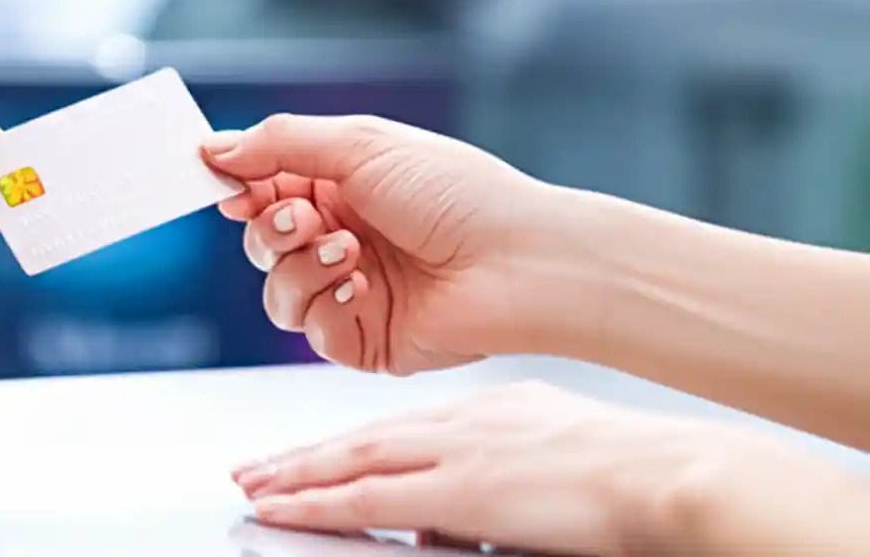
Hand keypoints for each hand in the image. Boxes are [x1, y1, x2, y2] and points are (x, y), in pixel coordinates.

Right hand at [202, 114, 574, 374]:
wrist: (519, 262)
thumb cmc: (457, 193)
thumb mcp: (361, 145)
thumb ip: (281, 144)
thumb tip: (215, 147)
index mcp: (342, 186)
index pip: (265, 189)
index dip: (241, 190)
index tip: (227, 188)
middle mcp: (342, 237)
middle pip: (261, 243)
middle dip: (271, 230)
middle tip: (304, 219)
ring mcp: (351, 291)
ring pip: (277, 290)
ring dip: (299, 268)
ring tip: (349, 252)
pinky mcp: (365, 338)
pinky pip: (311, 330)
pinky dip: (326, 305)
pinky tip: (361, 286)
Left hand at [232, 382, 869, 556]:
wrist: (671, 473)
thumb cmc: (636, 474)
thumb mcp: (555, 459)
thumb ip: (500, 479)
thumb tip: (464, 513)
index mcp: (491, 413)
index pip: (401, 429)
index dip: (349, 443)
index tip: (314, 453)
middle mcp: (465, 422)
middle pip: (364, 438)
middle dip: (306, 456)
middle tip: (257, 466)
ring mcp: (458, 451)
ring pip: (353, 461)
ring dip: (297, 475)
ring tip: (253, 485)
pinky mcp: (459, 487)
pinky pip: (366, 495)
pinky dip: (317, 501)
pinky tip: (282, 507)